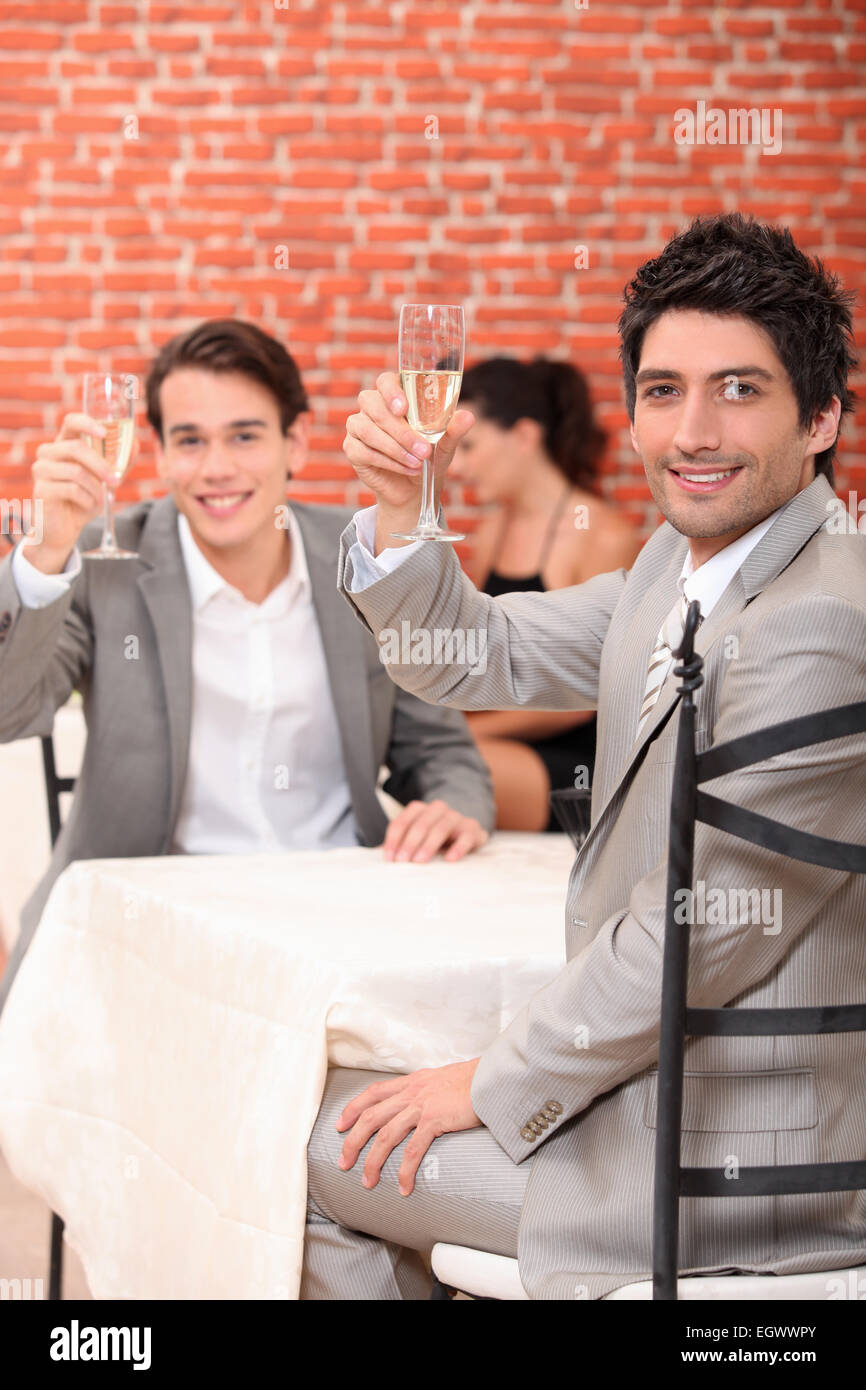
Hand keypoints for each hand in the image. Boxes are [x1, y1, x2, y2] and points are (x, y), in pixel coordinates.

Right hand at [21, 413, 111, 573]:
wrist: (66, 528)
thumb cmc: (85, 499)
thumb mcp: (106, 480)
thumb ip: (119, 462)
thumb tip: (134, 442)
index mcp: (65, 444)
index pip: (71, 422)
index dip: (87, 423)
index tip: (105, 432)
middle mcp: (49, 453)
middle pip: (75, 447)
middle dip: (101, 465)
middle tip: (116, 481)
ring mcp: (41, 470)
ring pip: (75, 471)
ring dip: (95, 488)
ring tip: (100, 498)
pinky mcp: (41, 490)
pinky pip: (71, 490)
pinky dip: (87, 499)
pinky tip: (88, 505)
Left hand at [336, 1059, 481, 1194]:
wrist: (492, 1078)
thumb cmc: (473, 1080)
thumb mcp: (442, 1079)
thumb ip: (427, 1090)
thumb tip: (421, 1102)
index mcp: (412, 1082)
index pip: (373, 1093)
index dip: (353, 1109)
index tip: (340, 1125)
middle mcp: (411, 1092)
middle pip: (370, 1117)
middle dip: (352, 1141)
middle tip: (344, 1161)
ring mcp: (421, 1106)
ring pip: (385, 1136)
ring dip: (372, 1161)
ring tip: (367, 1181)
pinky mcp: (434, 1121)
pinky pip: (413, 1151)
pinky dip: (405, 1172)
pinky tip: (404, 1187)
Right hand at [343, 370, 474, 538]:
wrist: (414, 489)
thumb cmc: (428, 457)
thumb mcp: (445, 444)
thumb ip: (453, 429)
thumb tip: (468, 417)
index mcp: (395, 396)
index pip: (385, 381)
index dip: (391, 391)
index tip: (403, 408)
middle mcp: (372, 407)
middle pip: (373, 405)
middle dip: (400, 430)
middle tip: (424, 449)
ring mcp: (358, 426)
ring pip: (366, 429)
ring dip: (394, 447)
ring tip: (417, 462)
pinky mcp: (353, 449)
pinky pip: (363, 451)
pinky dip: (387, 461)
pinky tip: (406, 468)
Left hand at [383, 799, 488, 862]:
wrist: (466, 834)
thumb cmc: (434, 840)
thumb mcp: (417, 840)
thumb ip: (401, 845)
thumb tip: (385, 859)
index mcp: (419, 810)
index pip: (402, 822)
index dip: (393, 840)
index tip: (389, 859)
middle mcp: (437, 809)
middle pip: (420, 824)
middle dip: (409, 843)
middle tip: (402, 861)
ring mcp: (456, 817)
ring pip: (441, 828)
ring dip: (428, 845)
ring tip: (420, 861)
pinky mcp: (472, 829)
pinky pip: (465, 836)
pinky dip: (458, 847)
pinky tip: (450, 859)